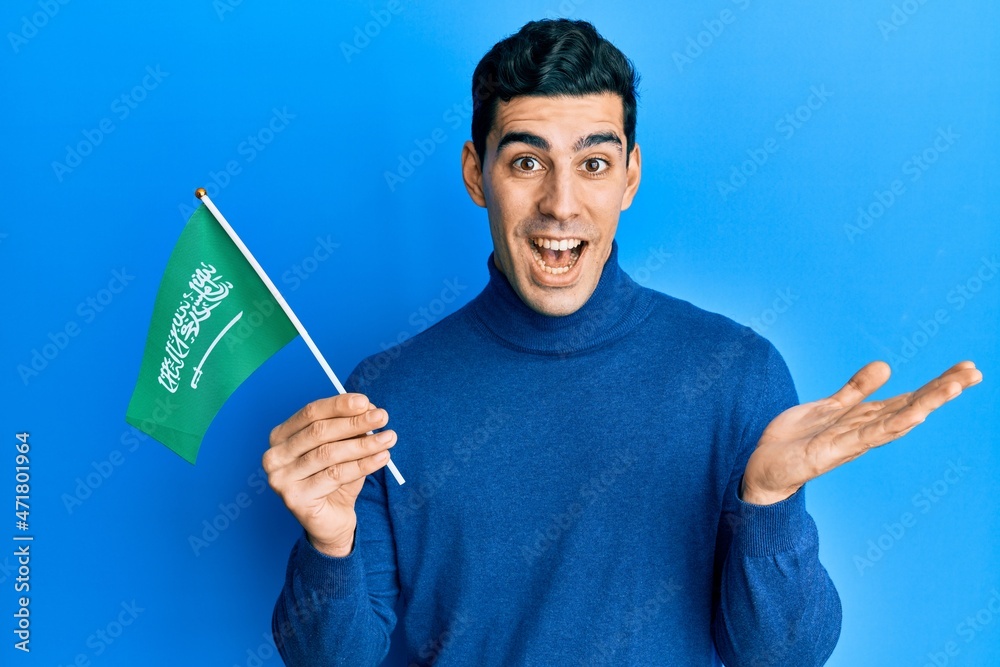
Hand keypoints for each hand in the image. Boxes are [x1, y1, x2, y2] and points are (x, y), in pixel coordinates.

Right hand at [263, 393, 396, 555]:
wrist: (331, 521)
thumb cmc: (335, 480)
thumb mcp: (345, 448)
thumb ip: (351, 428)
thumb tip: (368, 408)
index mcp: (281, 436)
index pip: (310, 412)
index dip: (339, 405)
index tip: (366, 401)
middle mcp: (275, 456)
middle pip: (318, 432)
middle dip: (354, 422)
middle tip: (382, 417)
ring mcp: (281, 478)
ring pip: (328, 453)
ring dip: (363, 444)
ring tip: (388, 438)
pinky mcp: (295, 499)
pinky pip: (335, 475)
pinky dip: (363, 465)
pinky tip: (382, 458)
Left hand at [741, 360, 982, 504]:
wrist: (762, 468)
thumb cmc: (797, 441)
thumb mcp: (829, 407)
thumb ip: (856, 390)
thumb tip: (886, 366)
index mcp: (864, 420)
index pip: (908, 399)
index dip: (937, 385)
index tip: (967, 368)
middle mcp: (864, 433)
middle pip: (910, 408)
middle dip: (942, 391)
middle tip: (975, 372)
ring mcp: (850, 443)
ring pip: (895, 421)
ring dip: (925, 404)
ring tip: (954, 386)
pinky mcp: (830, 452)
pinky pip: (864, 436)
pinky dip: (890, 425)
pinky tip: (913, 414)